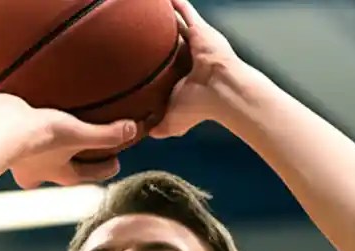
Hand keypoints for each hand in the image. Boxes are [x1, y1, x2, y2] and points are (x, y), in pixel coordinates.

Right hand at [0, 95, 137, 189]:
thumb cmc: (38, 134)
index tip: (115, 163)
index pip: (84, 176)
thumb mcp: (76, 132)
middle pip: (52, 174)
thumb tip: (135, 130)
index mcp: (55, 172)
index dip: (102, 169)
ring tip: (32, 137)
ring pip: (22, 159)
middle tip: (72, 158)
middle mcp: (32, 171)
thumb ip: (105, 134)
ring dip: (28, 151)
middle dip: (62, 168)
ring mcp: (12, 159)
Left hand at [150, 0, 242, 139]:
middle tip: (136, 26)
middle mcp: (186, 57)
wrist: (222, 93)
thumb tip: (145, 133)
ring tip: (148, 8)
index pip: (161, 64)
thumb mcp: (172, 121)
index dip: (148, 60)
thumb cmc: (200, 108)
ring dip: (164, 16)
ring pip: (175, 23)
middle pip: (167, 41)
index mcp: (179, 75)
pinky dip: (177, 3)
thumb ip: (158, 126)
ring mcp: (194, 42)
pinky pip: (186, 11)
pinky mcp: (200, 30)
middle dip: (154, 34)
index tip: (131, 56)